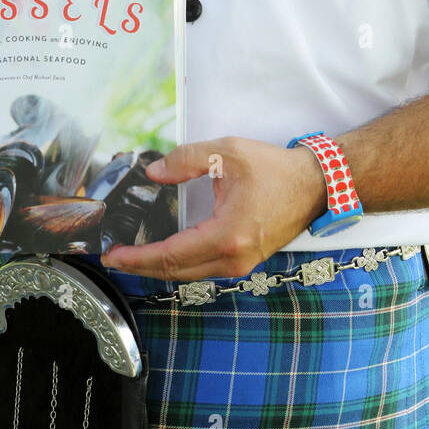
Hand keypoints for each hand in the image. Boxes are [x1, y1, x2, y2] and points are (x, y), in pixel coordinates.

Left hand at [101, 135, 327, 280]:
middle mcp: (232, 259)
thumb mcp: (227, 153)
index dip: (136, 257)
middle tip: (113, 257)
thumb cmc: (276, 170)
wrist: (317, 185)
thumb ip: (185, 160)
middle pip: (175, 273)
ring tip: (132, 255)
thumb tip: (154, 172)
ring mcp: (241, 265)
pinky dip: (179, 264)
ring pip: (189, 274)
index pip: (169, 256)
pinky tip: (165, 253)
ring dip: (159, 267)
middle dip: (140, 266)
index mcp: (226, 236)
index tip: (111, 254)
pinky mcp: (245, 261)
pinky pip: (204, 269)